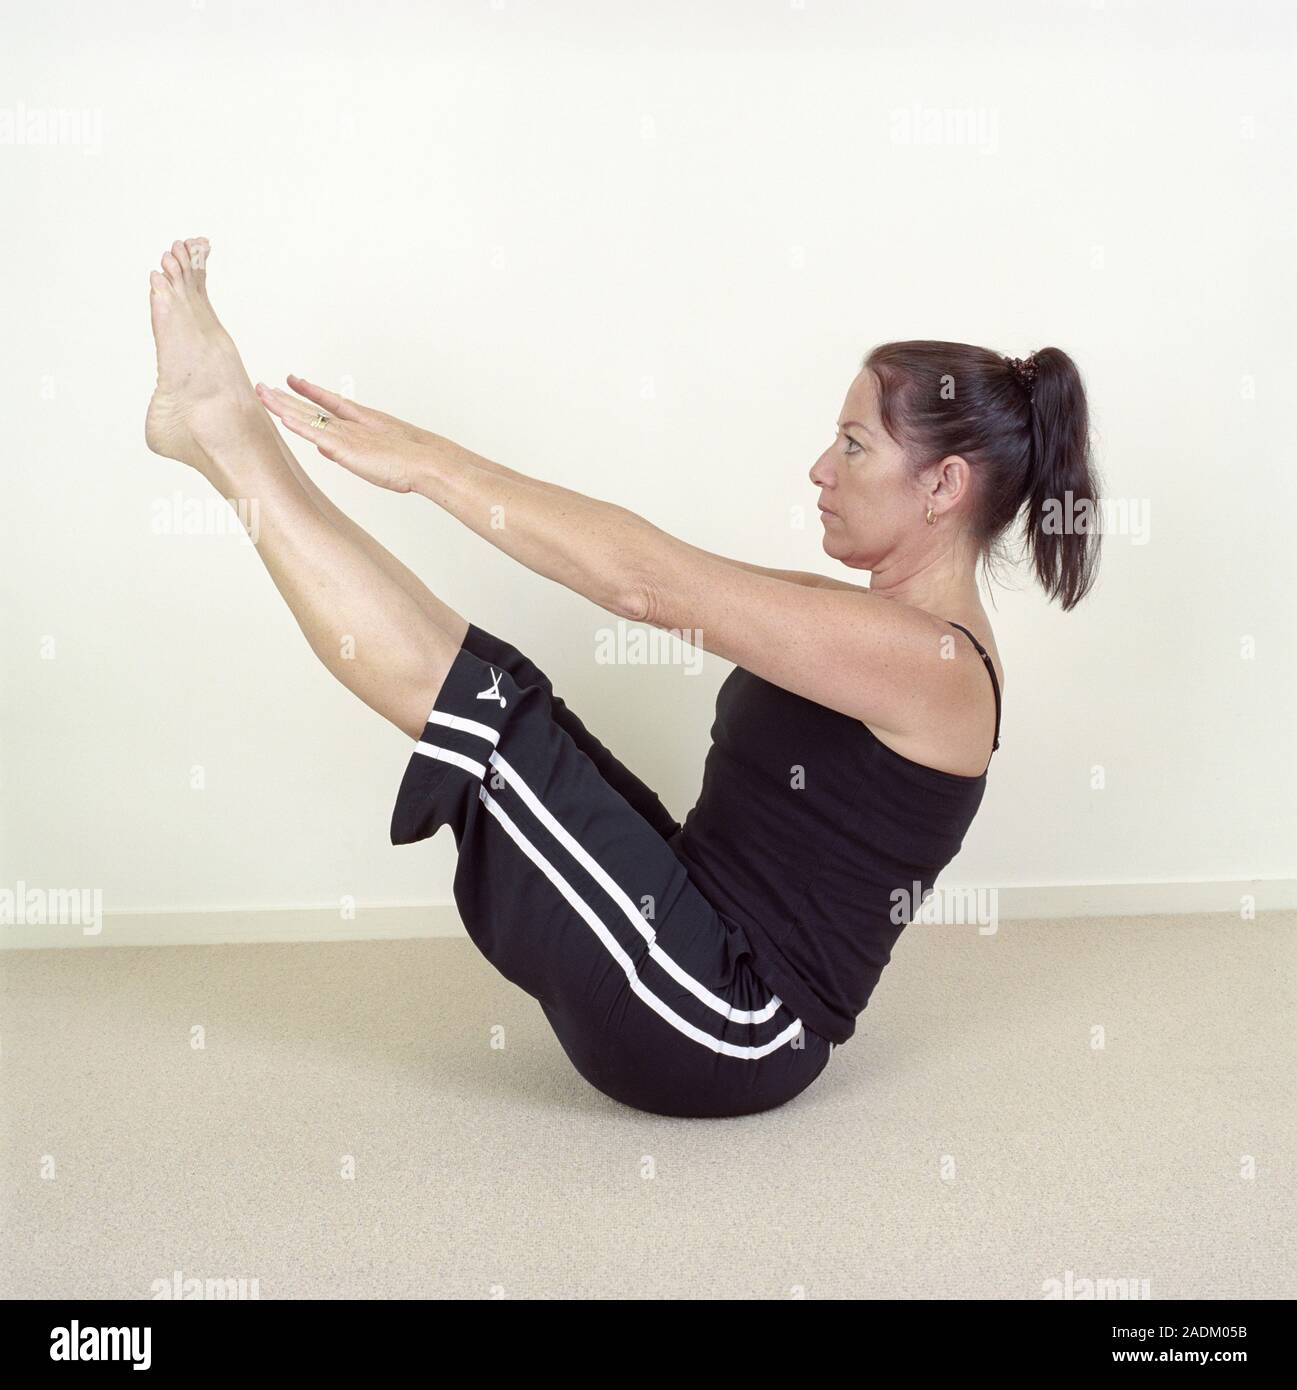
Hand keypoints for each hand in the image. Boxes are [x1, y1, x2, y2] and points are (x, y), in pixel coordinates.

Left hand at [254, 376, 436, 493]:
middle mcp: (351, 424)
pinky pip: (316, 434)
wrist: (428, 462)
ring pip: (307, 417)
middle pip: (310, 408)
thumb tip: (324, 448)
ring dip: (283, 406)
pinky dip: (298, 425)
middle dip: (285, 397)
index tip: (292, 380)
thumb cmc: (413, 463)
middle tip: (263, 386)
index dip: (309, 392)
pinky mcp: (345, 448)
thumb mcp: (377, 456)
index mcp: (362, 423)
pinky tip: (281, 417)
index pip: (328, 404)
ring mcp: (347, 434)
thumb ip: (350, 451)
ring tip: (262, 393)